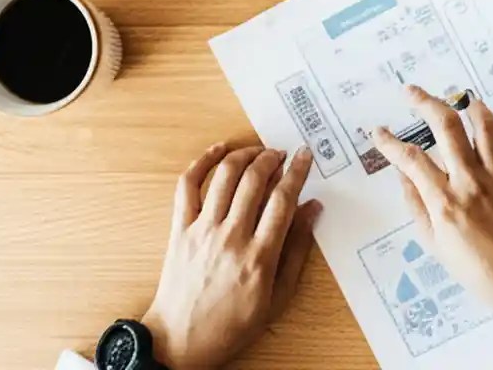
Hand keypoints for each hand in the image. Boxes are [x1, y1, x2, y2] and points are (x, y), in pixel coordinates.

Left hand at [140, 144, 320, 369]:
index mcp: (259, 256)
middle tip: (283, 153)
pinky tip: (218, 151)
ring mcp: (202, 231)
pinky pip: (188, 186)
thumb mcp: (278, 297)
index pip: (283, 199)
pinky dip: (202, 162)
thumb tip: (313, 210)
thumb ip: (297, 250)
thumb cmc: (232, 324)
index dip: (298, 172)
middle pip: (254, 180)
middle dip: (272, 158)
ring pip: (224, 176)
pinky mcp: (180, 230)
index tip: (306, 157)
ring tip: (258, 152)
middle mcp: (230, 237)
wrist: (181, 340)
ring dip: (244, 155)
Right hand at [373, 87, 492, 365]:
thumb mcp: (434, 242)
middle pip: (446, 125)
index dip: (389, 142)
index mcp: (445, 199)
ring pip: (486, 123)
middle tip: (413, 93)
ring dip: (470, 105)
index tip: (380, 132)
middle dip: (425, 102)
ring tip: (461, 99)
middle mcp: (472, 179)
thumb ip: (416, 204)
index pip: (410, 158)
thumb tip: (402, 173)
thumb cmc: (476, 267)